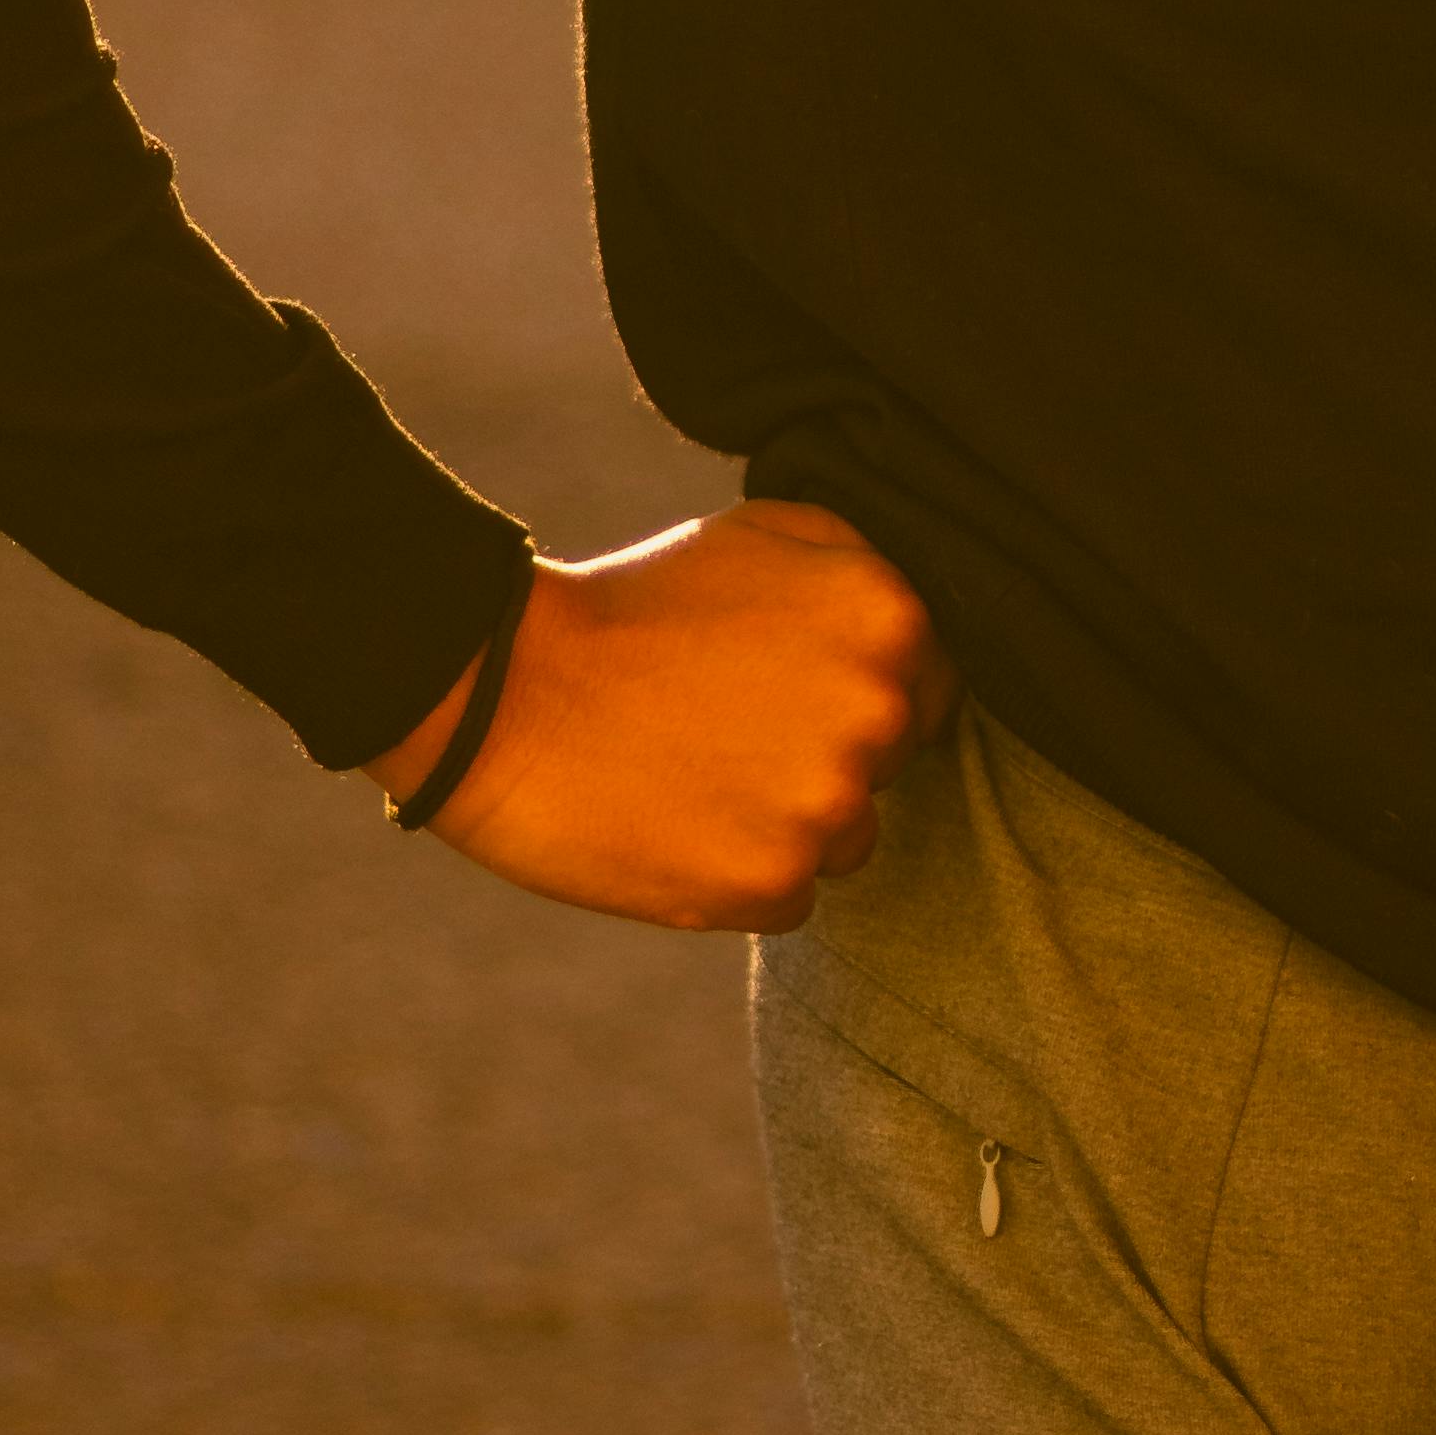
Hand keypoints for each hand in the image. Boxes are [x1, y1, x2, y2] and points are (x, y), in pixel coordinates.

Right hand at [361, 504, 952, 930]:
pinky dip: (739, 876)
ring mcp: (827, 807)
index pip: (932, 685)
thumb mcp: (759, 535)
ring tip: (696, 776)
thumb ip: (856, 569)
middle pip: (888, 768)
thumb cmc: (632, 607)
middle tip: (729, 731)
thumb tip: (906, 621)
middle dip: (825, 757)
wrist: (504, 693)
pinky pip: (788, 899)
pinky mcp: (770, 885)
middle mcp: (877, 713)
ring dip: (786, 823)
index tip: (794, 693)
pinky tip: (678, 826)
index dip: (861, 692)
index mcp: (887, 619)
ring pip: (845, 840)